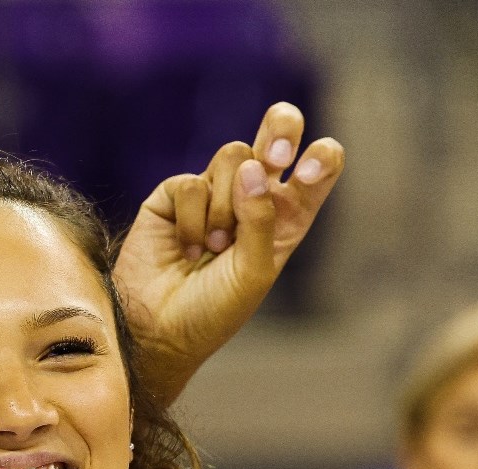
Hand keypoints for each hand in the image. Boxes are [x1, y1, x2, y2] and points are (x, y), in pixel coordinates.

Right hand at [114, 102, 343, 403]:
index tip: (309, 168)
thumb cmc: (213, 311)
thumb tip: (252, 165)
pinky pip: (191, 183)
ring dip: (225, 207)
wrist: (158, 330)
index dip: (320, 159)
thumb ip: (261, 220)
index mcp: (284, 220)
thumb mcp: (253, 272)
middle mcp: (251, 200)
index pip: (314, 172)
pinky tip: (185, 250)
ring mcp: (212, 194)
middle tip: (275, 155)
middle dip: (280, 129)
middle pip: (275, 137)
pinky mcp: (173, 197)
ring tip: (212, 248)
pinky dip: (191, 220)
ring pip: (232, 157)